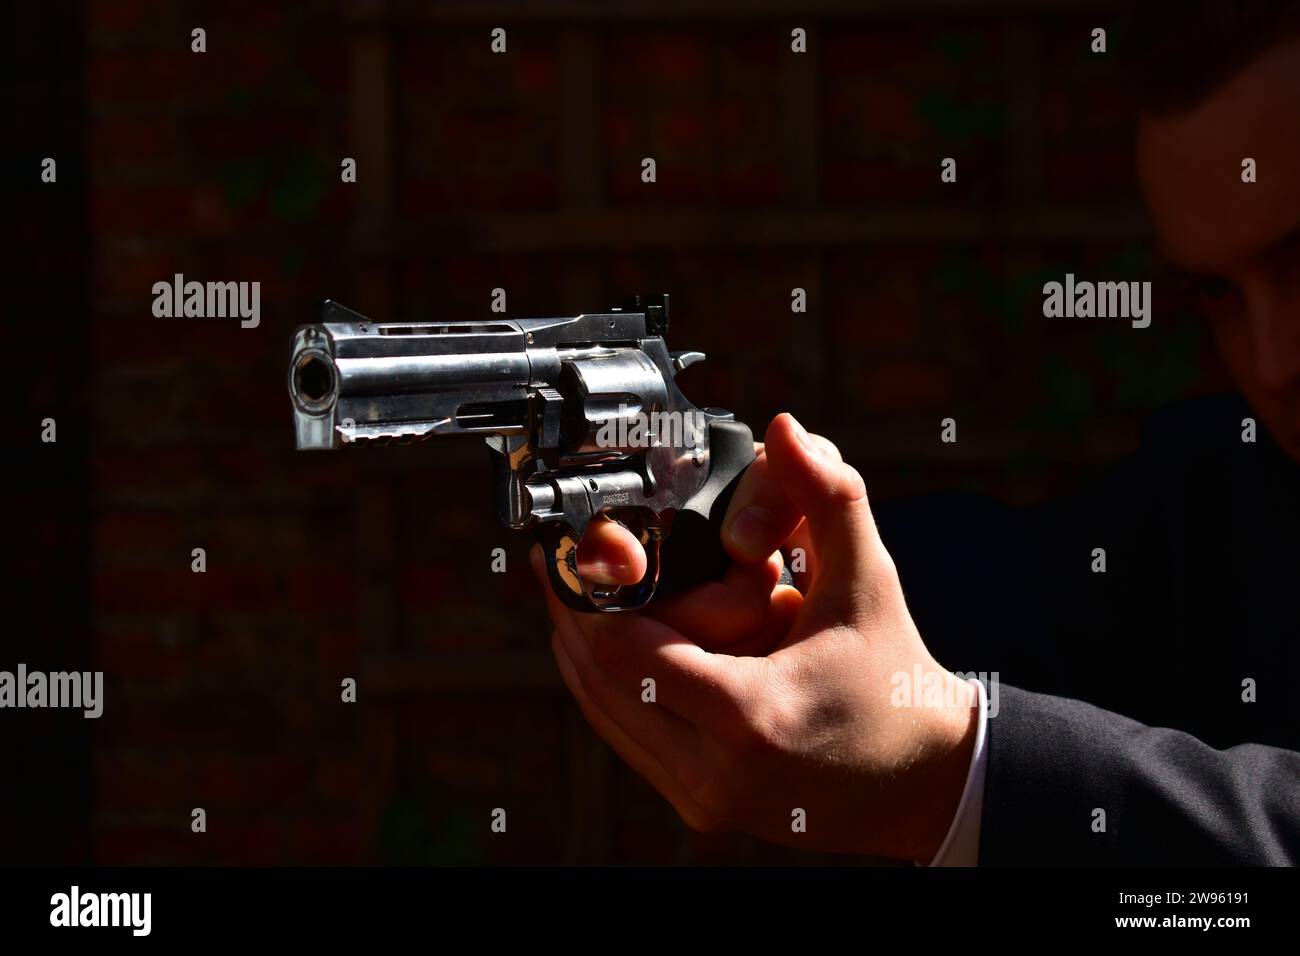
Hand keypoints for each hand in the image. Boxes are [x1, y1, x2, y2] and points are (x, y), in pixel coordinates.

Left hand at [531, 413, 978, 860]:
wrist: (924, 777)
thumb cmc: (894, 677)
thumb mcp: (867, 582)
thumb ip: (827, 498)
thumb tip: (785, 430)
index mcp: (754, 715)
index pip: (627, 654)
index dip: (594, 599)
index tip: (592, 551)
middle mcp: (717, 771)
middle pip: (601, 683)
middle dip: (578, 618)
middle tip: (564, 562)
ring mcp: (704, 799)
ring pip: (605, 716)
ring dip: (587, 653)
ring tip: (579, 593)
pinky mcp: (700, 807)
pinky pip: (629, 739)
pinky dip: (614, 689)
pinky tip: (617, 642)